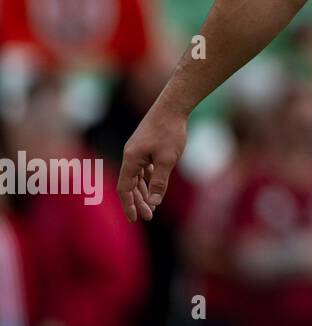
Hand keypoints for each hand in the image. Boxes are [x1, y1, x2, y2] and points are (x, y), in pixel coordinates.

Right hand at [118, 105, 187, 221]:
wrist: (173, 106)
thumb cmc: (170, 131)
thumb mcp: (167, 160)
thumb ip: (159, 182)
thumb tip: (154, 203)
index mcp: (131, 160)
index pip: (125, 189)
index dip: (128, 205)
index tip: (135, 219)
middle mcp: (130, 155)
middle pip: (130, 184)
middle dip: (138, 201)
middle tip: (149, 215)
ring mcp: (138, 150)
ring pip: (138, 176)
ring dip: (144, 191)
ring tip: (152, 205)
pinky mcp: (146, 145)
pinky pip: (144, 167)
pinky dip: (149, 178)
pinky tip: (155, 186)